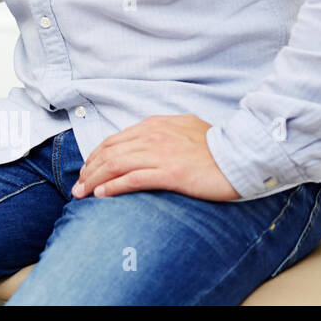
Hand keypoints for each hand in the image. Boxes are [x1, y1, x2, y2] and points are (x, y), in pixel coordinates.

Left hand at [72, 114, 240, 201]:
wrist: (242, 156)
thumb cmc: (216, 147)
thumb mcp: (184, 128)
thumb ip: (161, 132)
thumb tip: (143, 139)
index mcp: (154, 125)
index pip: (113, 141)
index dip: (95, 157)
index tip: (87, 170)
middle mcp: (152, 136)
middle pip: (108, 153)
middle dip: (88, 170)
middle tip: (78, 186)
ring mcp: (161, 154)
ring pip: (115, 165)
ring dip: (94, 180)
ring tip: (82, 193)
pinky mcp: (171, 173)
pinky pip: (133, 179)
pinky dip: (113, 186)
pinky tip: (102, 194)